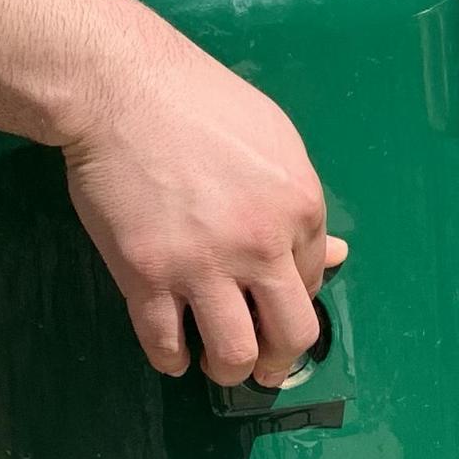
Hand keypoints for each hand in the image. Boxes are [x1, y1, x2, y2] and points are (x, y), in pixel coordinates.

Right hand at [59, 10, 345, 384]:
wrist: (120, 88)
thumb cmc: (198, 103)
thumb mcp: (274, 140)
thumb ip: (302, 207)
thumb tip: (338, 257)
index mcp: (300, 208)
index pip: (314, 282)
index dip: (292, 297)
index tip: (270, 300)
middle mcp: (259, 245)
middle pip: (290, 336)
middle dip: (277, 362)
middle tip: (261, 365)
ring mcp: (202, 265)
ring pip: (233, 355)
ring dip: (228, 370)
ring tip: (214, 361)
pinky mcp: (147, 276)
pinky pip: (167, 346)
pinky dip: (173, 359)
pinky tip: (172, 349)